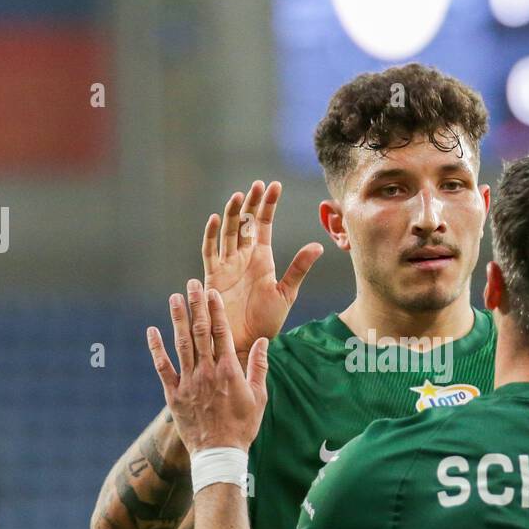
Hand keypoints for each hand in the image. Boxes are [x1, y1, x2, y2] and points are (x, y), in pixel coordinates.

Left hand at [147, 280, 268, 453]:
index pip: (222, 333)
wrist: (219, 453)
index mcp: (230, 371)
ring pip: (182, 344)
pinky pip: (162, 367)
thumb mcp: (259, 396)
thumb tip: (263, 341)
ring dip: (177, 319)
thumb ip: (259, 366)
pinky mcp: (174, 394)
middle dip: (196, 306)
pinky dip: (156, 349)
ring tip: (174, 298)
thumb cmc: (243, 425)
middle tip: (191, 284)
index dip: (216, 310)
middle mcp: (208, 372)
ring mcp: (189, 382)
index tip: (212, 292)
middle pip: (201, 332)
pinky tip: (152, 331)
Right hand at [203, 180, 322, 361]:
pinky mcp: (213, 276)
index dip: (268, 205)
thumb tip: (319, 245)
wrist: (247, 343)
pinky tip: (214, 219)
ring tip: (239, 196)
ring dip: (232, 213)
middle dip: (251, 203)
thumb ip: (299, 268)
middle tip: (258, 185)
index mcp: (262, 258)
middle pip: (245, 222)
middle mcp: (243, 257)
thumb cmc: (267, 322)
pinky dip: (211, 235)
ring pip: (227, 232)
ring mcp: (227, 264)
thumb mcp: (286, 293)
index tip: (275, 185)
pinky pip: (210, 251)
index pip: (264, 225)